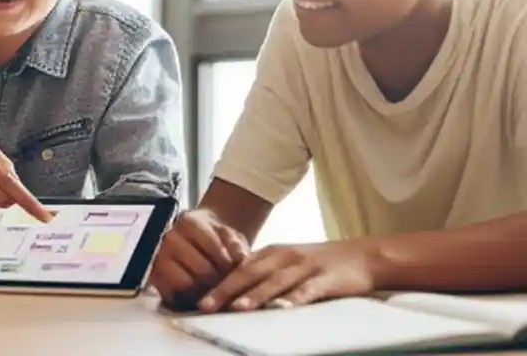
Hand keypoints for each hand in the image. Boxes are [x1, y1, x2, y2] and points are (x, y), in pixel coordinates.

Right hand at [150, 208, 249, 308]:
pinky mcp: (154, 276)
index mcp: (188, 222)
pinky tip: (196, 293)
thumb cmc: (214, 238)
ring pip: (184, 283)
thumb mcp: (229, 235)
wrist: (194, 238)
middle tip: (224, 282)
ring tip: (211, 288)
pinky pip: (171, 294)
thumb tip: (241, 258)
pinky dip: (185, 297)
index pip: (213, 247)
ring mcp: (158, 256)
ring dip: (202, 290)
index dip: (227, 262)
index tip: (232, 268)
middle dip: (217, 279)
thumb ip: (235, 244)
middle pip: (201, 268)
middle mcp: (168, 237)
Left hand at [198, 240, 376, 312]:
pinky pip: (308, 290)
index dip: (217, 282)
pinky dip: (294, 299)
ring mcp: (305, 267)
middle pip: (250, 273)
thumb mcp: (287, 260)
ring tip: (236, 308)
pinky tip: (282, 308)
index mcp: (272, 252)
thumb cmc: (320, 262)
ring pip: (275, 282)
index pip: (238, 267)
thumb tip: (232, 287)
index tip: (197, 296)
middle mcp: (285, 257)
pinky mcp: (326, 279)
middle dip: (225, 290)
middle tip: (205, 304)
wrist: (364, 255)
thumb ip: (263, 271)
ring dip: (254, 295)